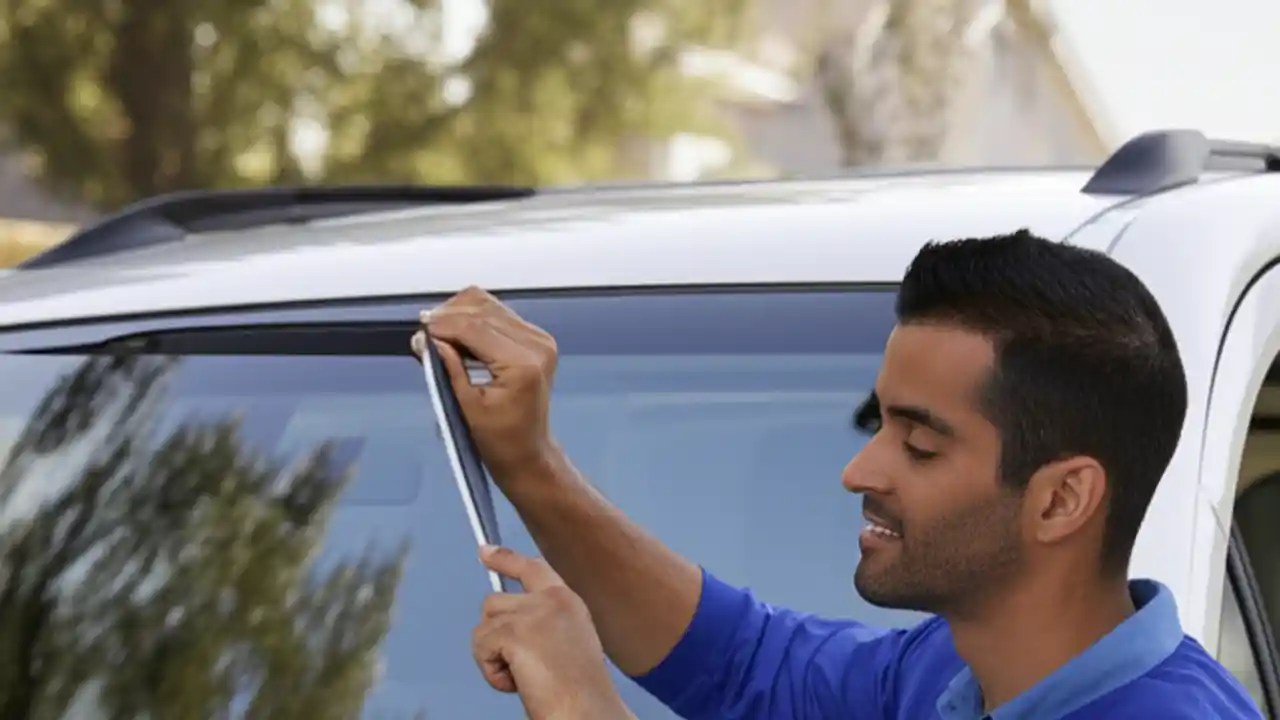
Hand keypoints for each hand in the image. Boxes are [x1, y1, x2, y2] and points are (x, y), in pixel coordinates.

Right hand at [412, 286, 559, 484]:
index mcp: (522, 364)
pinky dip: (475, 318)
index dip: (443, 325)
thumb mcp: (466, 406)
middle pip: (483, 310)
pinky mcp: (537, 339)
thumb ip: (447, 367)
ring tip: (438, 331)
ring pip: (491, 306)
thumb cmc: (498, 438)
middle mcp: (536, 344)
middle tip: (424, 329)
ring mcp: (539, 339)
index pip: (475, 328)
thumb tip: (422, 337)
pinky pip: (500, 315)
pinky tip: (457, 333)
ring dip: (461, 313)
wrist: (528, 451)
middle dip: (449, 316)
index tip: (419, 330)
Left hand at [473, 546, 632, 719]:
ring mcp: (532, 612)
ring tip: (525, 676)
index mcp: (567, 601)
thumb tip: (507, 621)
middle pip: (493, 602)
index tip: (485, 551)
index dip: (505, 559)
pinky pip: (480, 648)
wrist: (586, 709)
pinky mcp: (514, 631)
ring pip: (484, 626)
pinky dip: (492, 673)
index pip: (532, 568)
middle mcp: (551, 599)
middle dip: (493, 634)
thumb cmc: (579, 691)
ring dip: (494, 656)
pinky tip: (518, 682)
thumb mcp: (567, 641)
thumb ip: (543, 621)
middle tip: (516, 665)